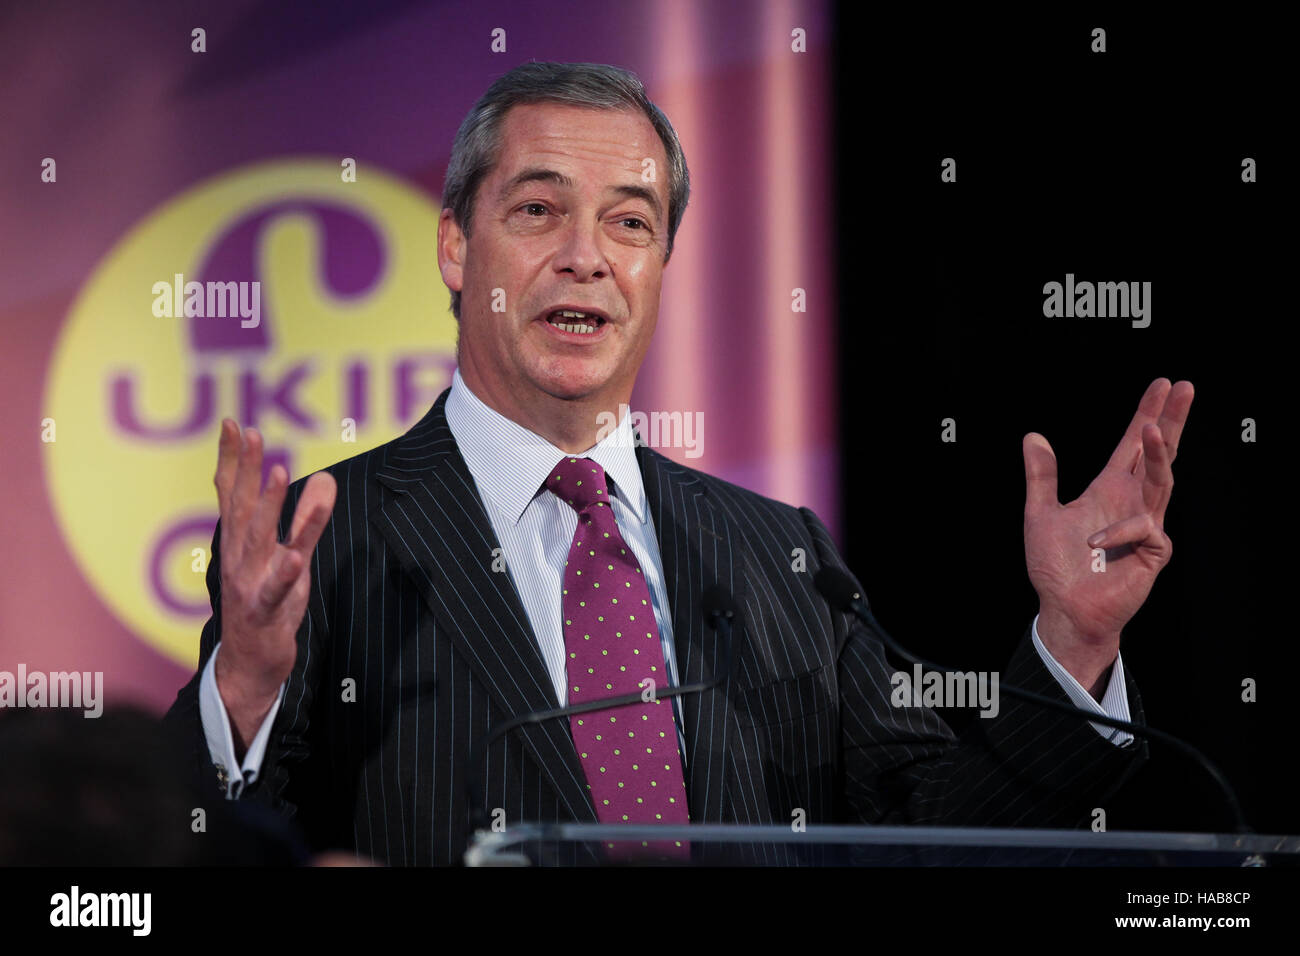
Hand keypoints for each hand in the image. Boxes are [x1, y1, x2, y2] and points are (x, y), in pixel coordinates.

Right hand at [212, 419, 335, 751]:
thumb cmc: (267, 605)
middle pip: (241, 506)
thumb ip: (305, 519)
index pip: (233, 494)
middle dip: (245, 468)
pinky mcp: (266, 611)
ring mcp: (249, 584)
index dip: (232, 459)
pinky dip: (284, 573)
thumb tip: (326, 478)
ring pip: (258, 539)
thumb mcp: (290, 556)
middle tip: (250, 432)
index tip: (233, 423)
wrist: (248, 664)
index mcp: (241, 543)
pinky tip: (293, 558)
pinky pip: (276, 589)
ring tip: (277, 471)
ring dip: (267, 505)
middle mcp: (239, 558)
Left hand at [1022, 378, 1193, 692]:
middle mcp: (1131, 502)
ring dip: (1159, 455)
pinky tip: (1097, 540)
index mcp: (1109, 489)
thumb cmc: (1056, 567)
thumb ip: (1041, 476)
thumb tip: (1033, 436)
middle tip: (1185, 387)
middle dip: (1172, 420)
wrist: (1063, 608)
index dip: (1147, 414)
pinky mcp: (1152, 552)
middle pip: (1159, 453)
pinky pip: (1142, 529)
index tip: (1163, 384)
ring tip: (1154, 428)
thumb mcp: (1040, 513)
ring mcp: (1145, 525)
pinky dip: (1118, 531)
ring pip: (1161, 481)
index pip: (1133, 445)